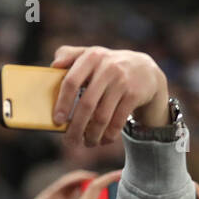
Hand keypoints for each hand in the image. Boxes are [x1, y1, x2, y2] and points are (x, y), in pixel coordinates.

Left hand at [50, 46, 168, 146]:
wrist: (144, 70)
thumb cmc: (107, 66)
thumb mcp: (91, 55)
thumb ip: (69, 55)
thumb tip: (54, 66)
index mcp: (91, 57)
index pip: (72, 82)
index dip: (63, 103)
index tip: (57, 121)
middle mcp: (108, 67)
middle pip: (86, 104)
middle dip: (76, 128)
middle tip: (70, 142)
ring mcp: (123, 81)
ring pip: (102, 117)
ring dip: (92, 135)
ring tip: (87, 143)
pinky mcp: (134, 94)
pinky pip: (118, 122)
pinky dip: (109, 135)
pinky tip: (104, 140)